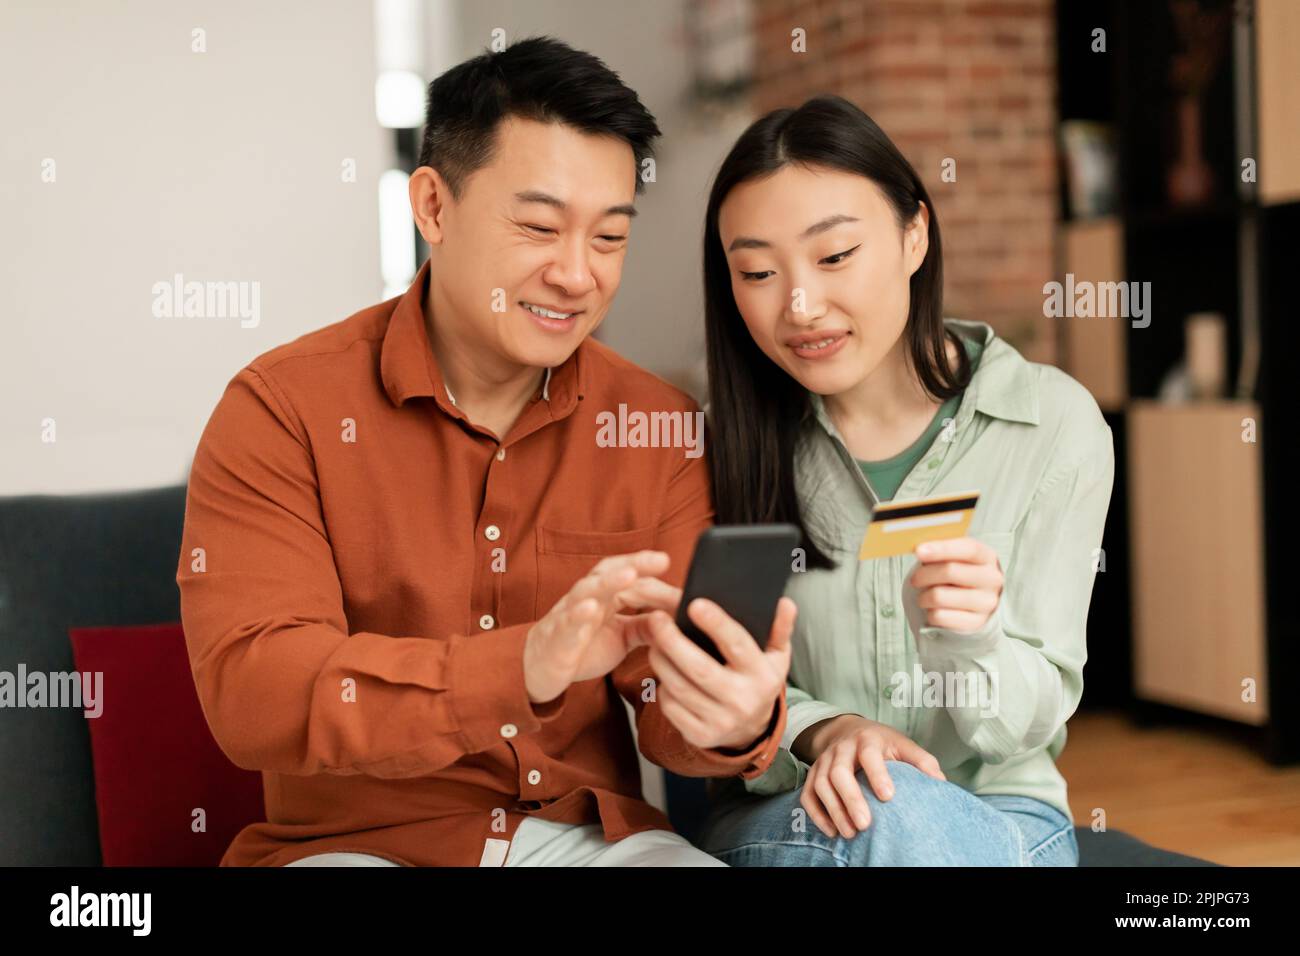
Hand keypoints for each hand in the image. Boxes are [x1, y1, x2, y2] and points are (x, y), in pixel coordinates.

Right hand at [523, 551, 680, 704]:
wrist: (539, 670)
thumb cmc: (582, 648)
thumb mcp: (622, 637)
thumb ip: (646, 626)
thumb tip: (678, 620)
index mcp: (605, 596)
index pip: (632, 578)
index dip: (654, 576)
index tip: (677, 574)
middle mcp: (588, 598)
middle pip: (610, 573)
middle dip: (635, 564)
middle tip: (660, 560)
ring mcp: (570, 614)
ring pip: (588, 591)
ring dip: (608, 582)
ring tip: (629, 574)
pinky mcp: (557, 636)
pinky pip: (567, 622)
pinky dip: (578, 614)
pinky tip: (591, 608)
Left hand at [631, 596, 795, 750]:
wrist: (751, 728)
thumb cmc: (759, 678)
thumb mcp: (776, 655)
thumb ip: (780, 628)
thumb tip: (785, 603)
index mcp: (763, 675)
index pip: (738, 645)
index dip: (716, 624)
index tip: (694, 604)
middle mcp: (743, 700)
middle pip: (699, 669)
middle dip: (673, 641)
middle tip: (656, 619)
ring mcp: (721, 721)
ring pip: (680, 688)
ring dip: (661, 661)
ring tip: (654, 640)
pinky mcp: (700, 735)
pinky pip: (671, 707)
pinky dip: (662, 686)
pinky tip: (664, 672)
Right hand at [798, 715, 945, 838]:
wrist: (847, 730)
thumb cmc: (881, 743)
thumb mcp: (902, 744)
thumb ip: (921, 760)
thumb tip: (940, 782)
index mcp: (867, 739)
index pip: (869, 754)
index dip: (877, 774)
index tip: (888, 797)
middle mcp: (841, 748)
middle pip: (839, 772)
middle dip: (850, 798)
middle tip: (864, 824)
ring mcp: (824, 761)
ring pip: (821, 784)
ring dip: (834, 810)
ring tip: (850, 833)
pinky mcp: (812, 774)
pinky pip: (808, 794)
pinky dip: (817, 814)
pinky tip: (832, 831)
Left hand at [908, 536, 1002, 632]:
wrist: (974, 606)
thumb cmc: (958, 576)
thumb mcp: (956, 559)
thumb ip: (942, 551)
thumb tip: (919, 549)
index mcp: (987, 557)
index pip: (968, 549)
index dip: (942, 549)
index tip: (918, 551)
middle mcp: (992, 579)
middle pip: (950, 571)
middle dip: (924, 574)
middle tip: (915, 579)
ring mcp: (986, 602)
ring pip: (939, 596)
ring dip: (923, 597)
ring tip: (924, 597)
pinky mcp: (976, 623)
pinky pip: (939, 616)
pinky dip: (930, 613)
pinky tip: (935, 610)